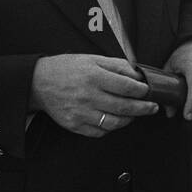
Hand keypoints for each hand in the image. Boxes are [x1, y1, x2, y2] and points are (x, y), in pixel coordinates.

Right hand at [30, 54, 156, 137]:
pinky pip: (99, 132)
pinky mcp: (74, 125)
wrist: (38, 82)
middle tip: (152, 107)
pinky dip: (111, 128)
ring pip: (114, 123)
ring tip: (135, 114)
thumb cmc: (67, 69)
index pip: (127, 87)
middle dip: (144, 108)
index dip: (142, 91)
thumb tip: (137, 74)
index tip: (149, 91)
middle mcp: (88, 96)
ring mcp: (80, 113)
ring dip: (129, 120)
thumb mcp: (93, 59)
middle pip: (124, 107)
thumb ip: (118, 65)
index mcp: (94, 77)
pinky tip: (115, 120)